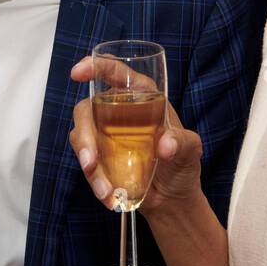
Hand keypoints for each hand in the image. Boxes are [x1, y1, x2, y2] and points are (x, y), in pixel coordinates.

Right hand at [67, 57, 205, 216]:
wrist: (172, 198)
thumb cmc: (182, 165)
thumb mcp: (190, 150)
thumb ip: (182, 144)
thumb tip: (166, 145)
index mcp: (141, 96)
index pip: (115, 73)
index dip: (95, 67)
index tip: (77, 72)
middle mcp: (119, 110)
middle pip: (87, 109)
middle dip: (85, 136)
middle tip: (90, 162)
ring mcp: (105, 134)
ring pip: (81, 138)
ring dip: (89, 164)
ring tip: (105, 188)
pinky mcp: (99, 157)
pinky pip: (86, 162)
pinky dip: (94, 179)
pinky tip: (109, 195)